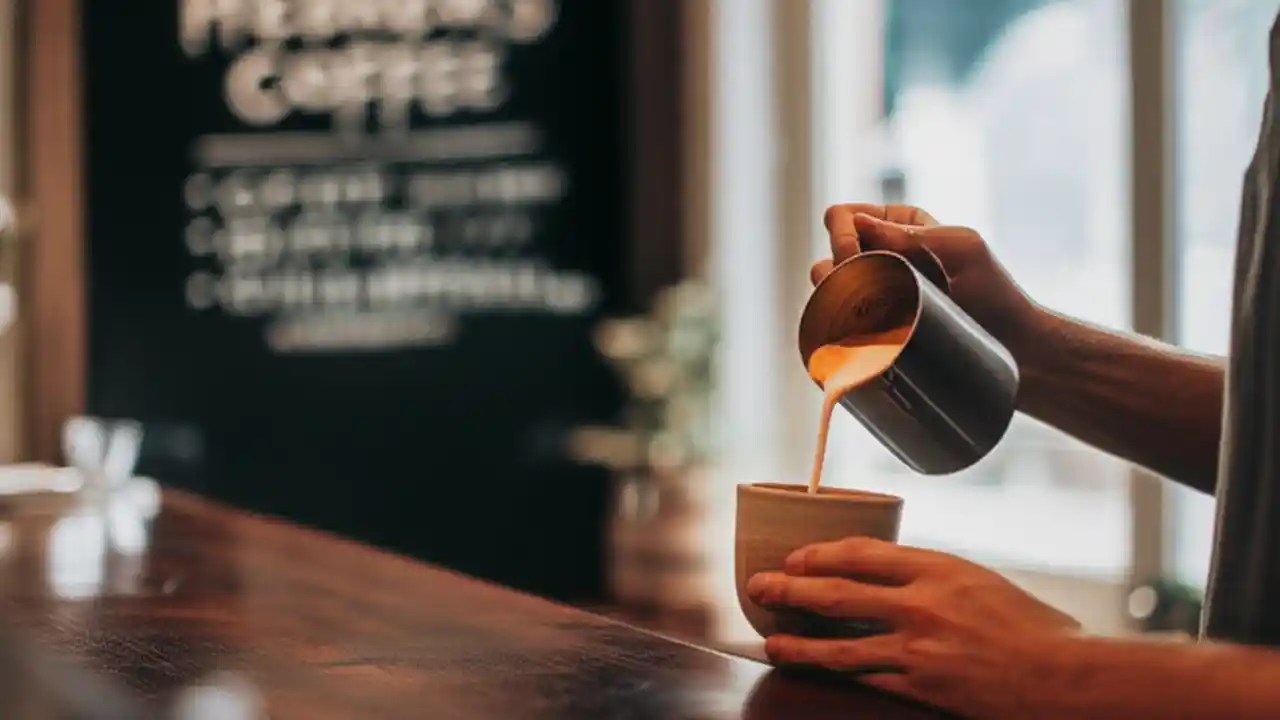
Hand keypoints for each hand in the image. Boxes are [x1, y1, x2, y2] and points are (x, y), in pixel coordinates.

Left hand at [746, 537, 1079, 717]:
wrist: (1063, 678)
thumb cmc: (1031, 627)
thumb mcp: (979, 579)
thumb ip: (929, 575)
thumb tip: (884, 573)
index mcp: (938, 568)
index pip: (861, 553)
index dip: (819, 554)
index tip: (795, 557)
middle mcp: (922, 606)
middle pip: (837, 595)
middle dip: (790, 590)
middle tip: (760, 587)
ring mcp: (918, 651)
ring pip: (841, 648)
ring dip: (799, 645)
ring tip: (772, 642)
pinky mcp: (921, 688)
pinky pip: (867, 679)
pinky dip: (838, 674)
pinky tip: (818, 671)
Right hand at [814, 203, 1041, 360]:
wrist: (1012, 352)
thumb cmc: (997, 297)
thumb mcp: (963, 250)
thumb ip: (914, 234)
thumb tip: (856, 222)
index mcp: (900, 228)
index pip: (844, 216)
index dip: (842, 236)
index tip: (856, 261)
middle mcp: (882, 255)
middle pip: (829, 249)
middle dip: (837, 268)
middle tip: (867, 293)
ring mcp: (875, 293)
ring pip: (824, 283)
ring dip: (834, 296)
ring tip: (865, 317)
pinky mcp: (872, 329)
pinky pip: (834, 319)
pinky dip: (834, 323)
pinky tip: (856, 335)